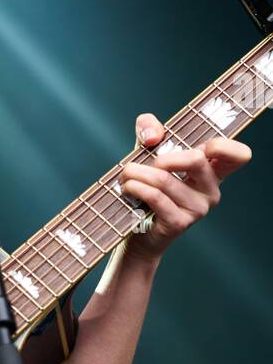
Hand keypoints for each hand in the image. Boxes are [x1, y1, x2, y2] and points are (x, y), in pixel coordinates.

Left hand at [120, 112, 251, 262]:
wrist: (138, 233)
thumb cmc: (148, 188)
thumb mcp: (149, 152)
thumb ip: (150, 129)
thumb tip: (153, 136)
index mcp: (212, 171)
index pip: (237, 155)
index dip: (223, 145)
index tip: (201, 146)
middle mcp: (211, 190)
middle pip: (196, 159)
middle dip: (161, 157)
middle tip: (141, 165)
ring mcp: (198, 208)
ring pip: (164, 178)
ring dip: (135, 173)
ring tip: (125, 176)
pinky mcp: (179, 222)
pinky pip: (154, 196)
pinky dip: (135, 186)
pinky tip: (127, 187)